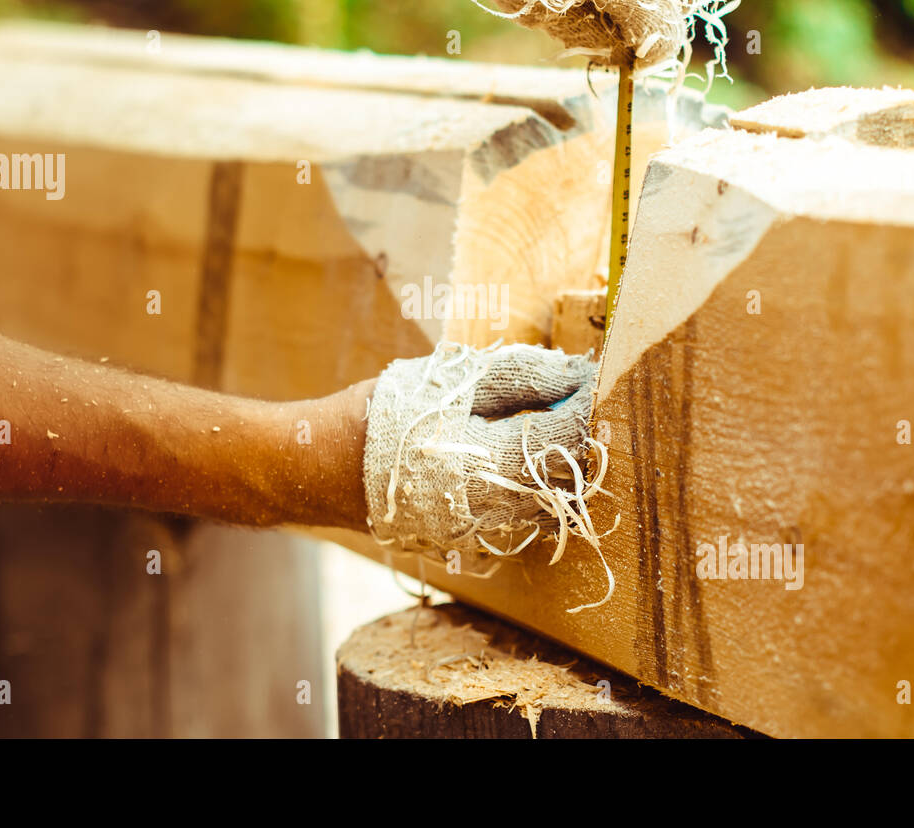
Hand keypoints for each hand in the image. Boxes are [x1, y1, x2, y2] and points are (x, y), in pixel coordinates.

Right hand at [363, 342, 599, 563]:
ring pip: (546, 504)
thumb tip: (574, 372)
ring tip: (543, 425)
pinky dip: (526, 486)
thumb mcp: (447, 379)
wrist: (319, 469)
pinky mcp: (467, 541)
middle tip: (573, 399)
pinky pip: (517, 517)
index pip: (566, 436)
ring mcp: (480, 533)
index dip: (587, 403)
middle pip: (566, 478)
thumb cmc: (382, 414)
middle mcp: (493, 510)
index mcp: (490, 463)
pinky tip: (512, 458)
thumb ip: (516, 376)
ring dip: (554, 465)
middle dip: (577, 437)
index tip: (594, 376)